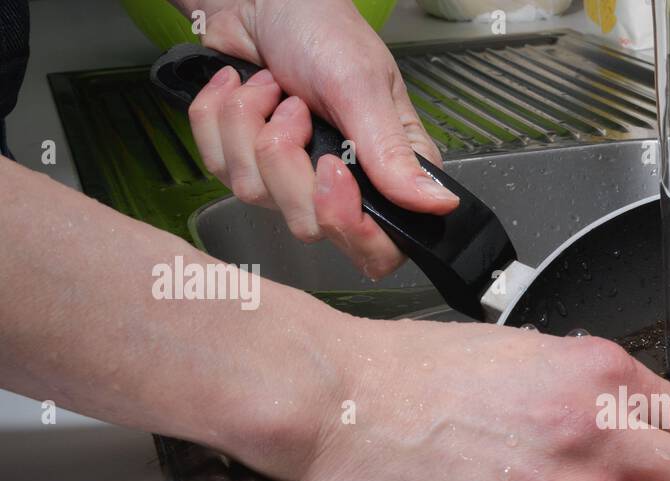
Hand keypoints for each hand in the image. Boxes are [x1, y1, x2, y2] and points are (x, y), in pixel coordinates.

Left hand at [180, 0, 455, 278]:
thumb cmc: (322, 29)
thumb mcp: (362, 86)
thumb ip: (392, 153)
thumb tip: (438, 205)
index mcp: (387, 172)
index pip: (381, 248)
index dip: (350, 227)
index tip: (330, 170)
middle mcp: (342, 186)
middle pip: (309, 225)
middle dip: (286, 159)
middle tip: (296, 107)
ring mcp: (290, 180)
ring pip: (255, 194)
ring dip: (249, 124)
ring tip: (269, 86)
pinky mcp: (246, 164)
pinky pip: (217, 166)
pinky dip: (219, 116)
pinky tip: (240, 88)